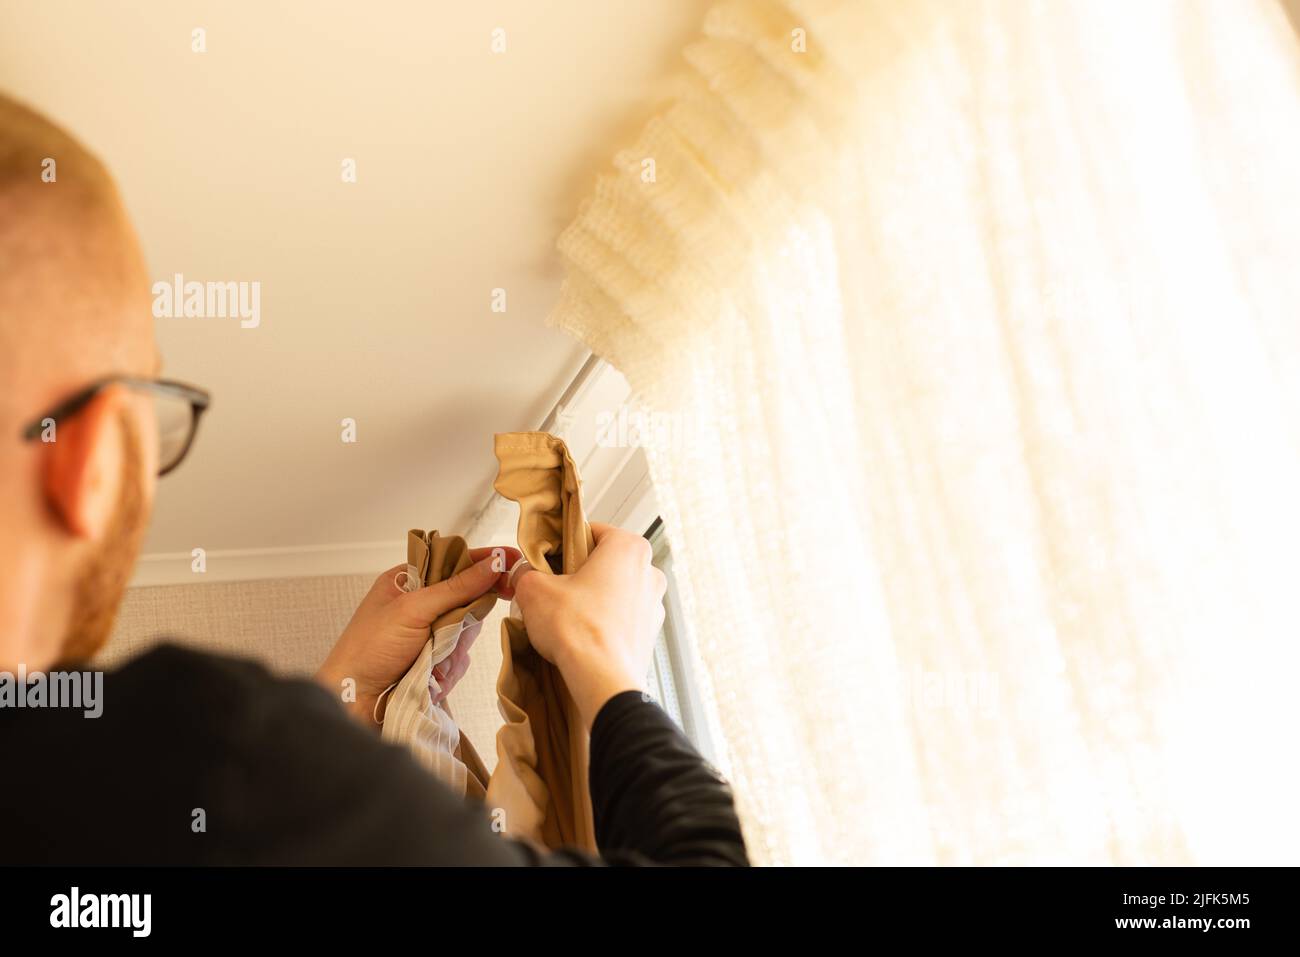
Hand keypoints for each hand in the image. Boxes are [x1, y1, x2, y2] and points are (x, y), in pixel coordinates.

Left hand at [316, 545, 520, 726]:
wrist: (353, 703)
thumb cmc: (369, 649)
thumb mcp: (413, 609)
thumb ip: (457, 587)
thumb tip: (495, 563)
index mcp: (408, 582)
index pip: (455, 562)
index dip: (484, 562)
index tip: (514, 561)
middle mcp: (420, 606)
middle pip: (468, 599)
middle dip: (464, 618)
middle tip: (450, 630)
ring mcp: (428, 635)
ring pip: (467, 632)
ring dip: (453, 648)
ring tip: (430, 659)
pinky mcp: (434, 663)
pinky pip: (460, 660)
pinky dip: (449, 669)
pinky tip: (431, 676)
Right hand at [512, 523, 666, 729]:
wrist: (602, 680)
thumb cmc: (577, 629)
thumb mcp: (534, 590)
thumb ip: (525, 573)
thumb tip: (521, 573)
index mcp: (628, 547)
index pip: (590, 531)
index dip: (563, 545)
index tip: (548, 560)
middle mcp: (649, 572)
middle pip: (605, 562)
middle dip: (578, 574)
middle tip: (553, 589)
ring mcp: (654, 605)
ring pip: (614, 591)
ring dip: (591, 599)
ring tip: (565, 617)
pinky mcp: (650, 633)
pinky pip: (621, 618)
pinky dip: (603, 623)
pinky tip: (581, 635)